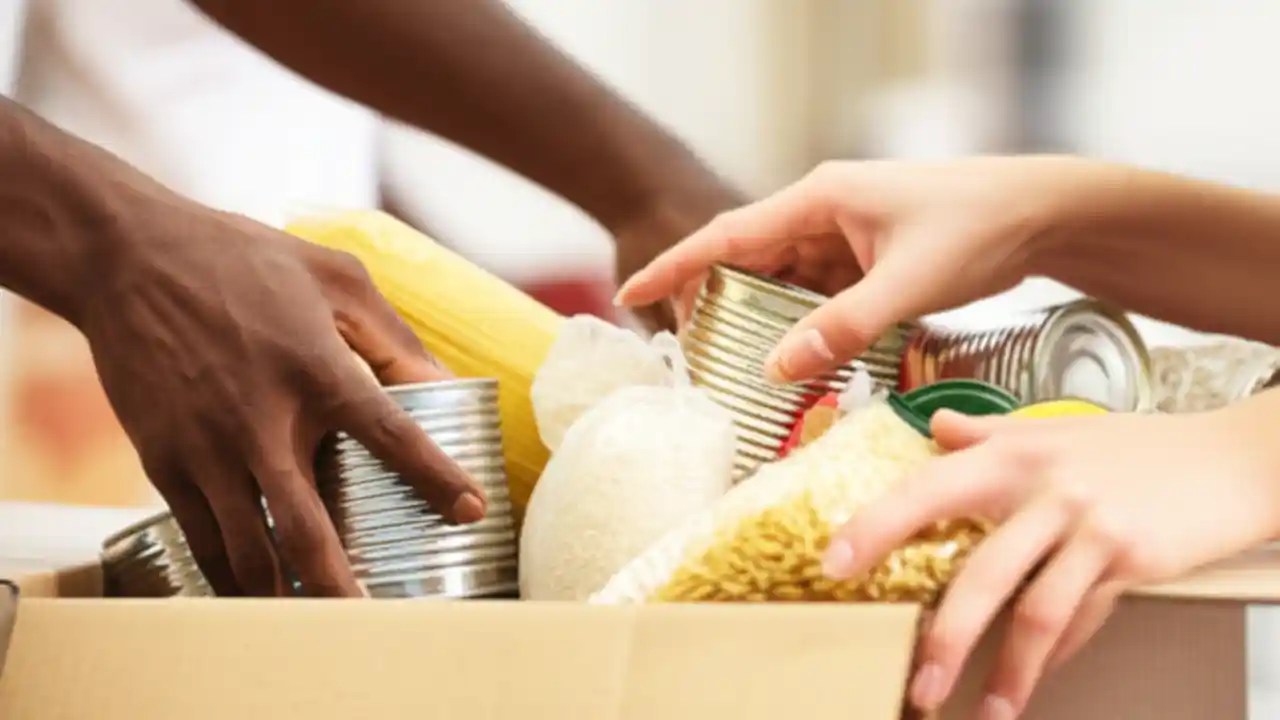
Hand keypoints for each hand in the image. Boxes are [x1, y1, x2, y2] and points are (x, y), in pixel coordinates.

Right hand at [82, 203, 486, 596]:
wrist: (127, 258)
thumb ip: (393, 335)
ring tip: (316, 622)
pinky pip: (203, 537)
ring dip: (284, 595)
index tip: (470, 511)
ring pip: (247, 550)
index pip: (391, 435)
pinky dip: (232, 573)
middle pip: (308, 526)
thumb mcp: (334, 276)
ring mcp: (208, 447)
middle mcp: (262, 420)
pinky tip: (258, 588)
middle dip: (341, 584)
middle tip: (375, 618)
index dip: (436, 477)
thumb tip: (444, 381)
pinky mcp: (164, 461)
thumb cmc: (242, 260)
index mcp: (315, 369)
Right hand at [616, 157, 1080, 378]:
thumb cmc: (977, 227)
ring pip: (785, 284)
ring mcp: (845, 236)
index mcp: (819, 199)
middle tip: (691, 358)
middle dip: (719, 308)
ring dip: (766, 324)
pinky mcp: (868, 259)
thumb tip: (778, 369)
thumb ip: (843, 328)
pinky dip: (807, 329)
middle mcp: (823, 213)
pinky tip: (801, 364)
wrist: (1042, 212)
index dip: (676, 268)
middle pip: (750, 263)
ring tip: (737, 371)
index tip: (631, 296)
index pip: (728, 235)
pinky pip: (821, 296)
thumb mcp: (907, 283)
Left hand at [822, 405, 1279, 717]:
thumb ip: (986, 434)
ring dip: (1006, 670)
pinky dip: (1055, 656)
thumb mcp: (1052, 430)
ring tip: (981, 712)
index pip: (925, 488)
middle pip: (980, 571)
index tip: (834, 564)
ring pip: (1035, 611)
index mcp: (1009, 453)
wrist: (1224, 457)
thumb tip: (932, 429)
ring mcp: (1088, 526)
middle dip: (944, 635)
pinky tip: (1034, 681)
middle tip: (913, 681)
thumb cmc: (1133, 447)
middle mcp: (1043, 489)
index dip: (875, 526)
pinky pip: (1082, 619)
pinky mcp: (1128, 558)